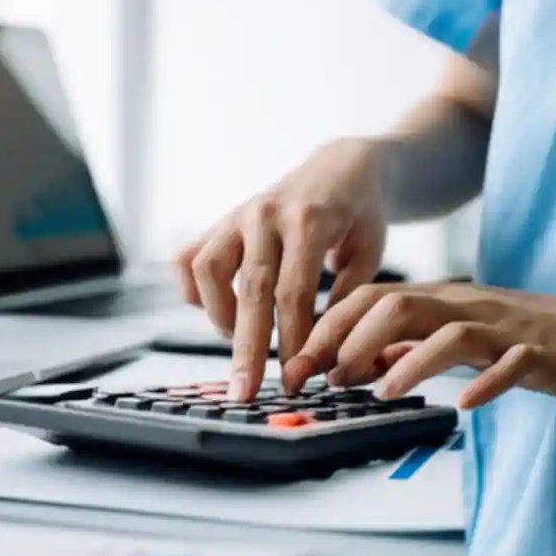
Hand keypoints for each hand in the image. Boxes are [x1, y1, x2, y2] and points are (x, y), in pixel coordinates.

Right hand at [174, 138, 388, 401]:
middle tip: (245, 388)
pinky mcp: (219, 221)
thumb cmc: (357, 215)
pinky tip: (217, 310)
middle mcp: (266, 214)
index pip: (293, 291)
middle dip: (247, 347)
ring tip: (238, 340)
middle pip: (250, 290)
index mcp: (309, 220)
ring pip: (207, 269)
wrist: (339, 167)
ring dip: (219, 314)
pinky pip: (187, 258)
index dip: (290, 338)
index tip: (292, 376)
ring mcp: (237, 215)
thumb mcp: (368, 253)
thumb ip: (344, 298)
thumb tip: (319, 350)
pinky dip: (192, 290)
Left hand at [283, 282, 555, 408]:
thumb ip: (404, 345)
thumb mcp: (450, 334)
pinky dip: (485, 383)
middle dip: (353, 341)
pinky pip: (510, 366)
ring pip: (448, 333)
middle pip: (397, 306)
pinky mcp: (537, 353)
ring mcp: (501, 329)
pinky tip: (465, 403)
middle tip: (329, 379)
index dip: (328, 328)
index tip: (297, 363)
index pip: (370, 299)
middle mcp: (463, 306)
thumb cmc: (516, 335)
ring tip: (381, 390)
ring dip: (408, 361)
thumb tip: (355, 363)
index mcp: (438, 299)